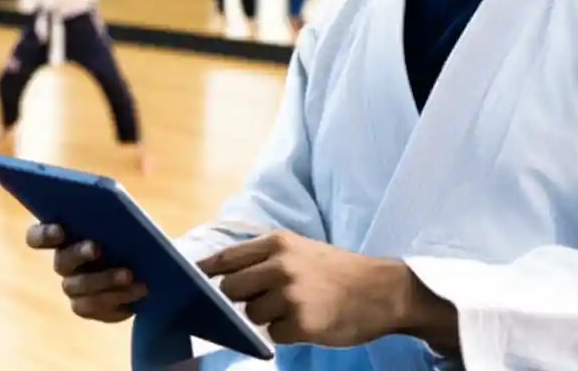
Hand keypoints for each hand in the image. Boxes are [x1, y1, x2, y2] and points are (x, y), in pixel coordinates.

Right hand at [25, 223, 147, 323]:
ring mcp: (73, 287)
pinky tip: (138, 291)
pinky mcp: (87, 307)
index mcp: (63, 234)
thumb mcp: (124, 220)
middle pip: (61, 262)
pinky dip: (118, 298)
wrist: (147, 267)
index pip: (36, 236)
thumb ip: (113, 213)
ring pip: (79, 286)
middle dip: (78, 254)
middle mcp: (63, 262)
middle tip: (97, 248)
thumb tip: (113, 205)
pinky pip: (94, 307)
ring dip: (105, 279)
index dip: (44, 234)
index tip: (60, 230)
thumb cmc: (131, 234)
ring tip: (130, 274)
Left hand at [198, 231, 410, 347]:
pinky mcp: (302, 323)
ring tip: (292, 310)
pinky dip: (284, 334)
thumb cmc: (338, 272)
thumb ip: (265, 258)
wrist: (382, 290)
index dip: (207, 273)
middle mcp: (280, 266)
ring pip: (250, 314)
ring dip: (265, 318)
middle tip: (260, 302)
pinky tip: (305, 323)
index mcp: (278, 243)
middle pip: (230, 288)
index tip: (194, 283)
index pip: (226, 258)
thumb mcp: (301, 250)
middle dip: (238, 300)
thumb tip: (222, 274)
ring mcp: (290, 295)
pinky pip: (273, 335)